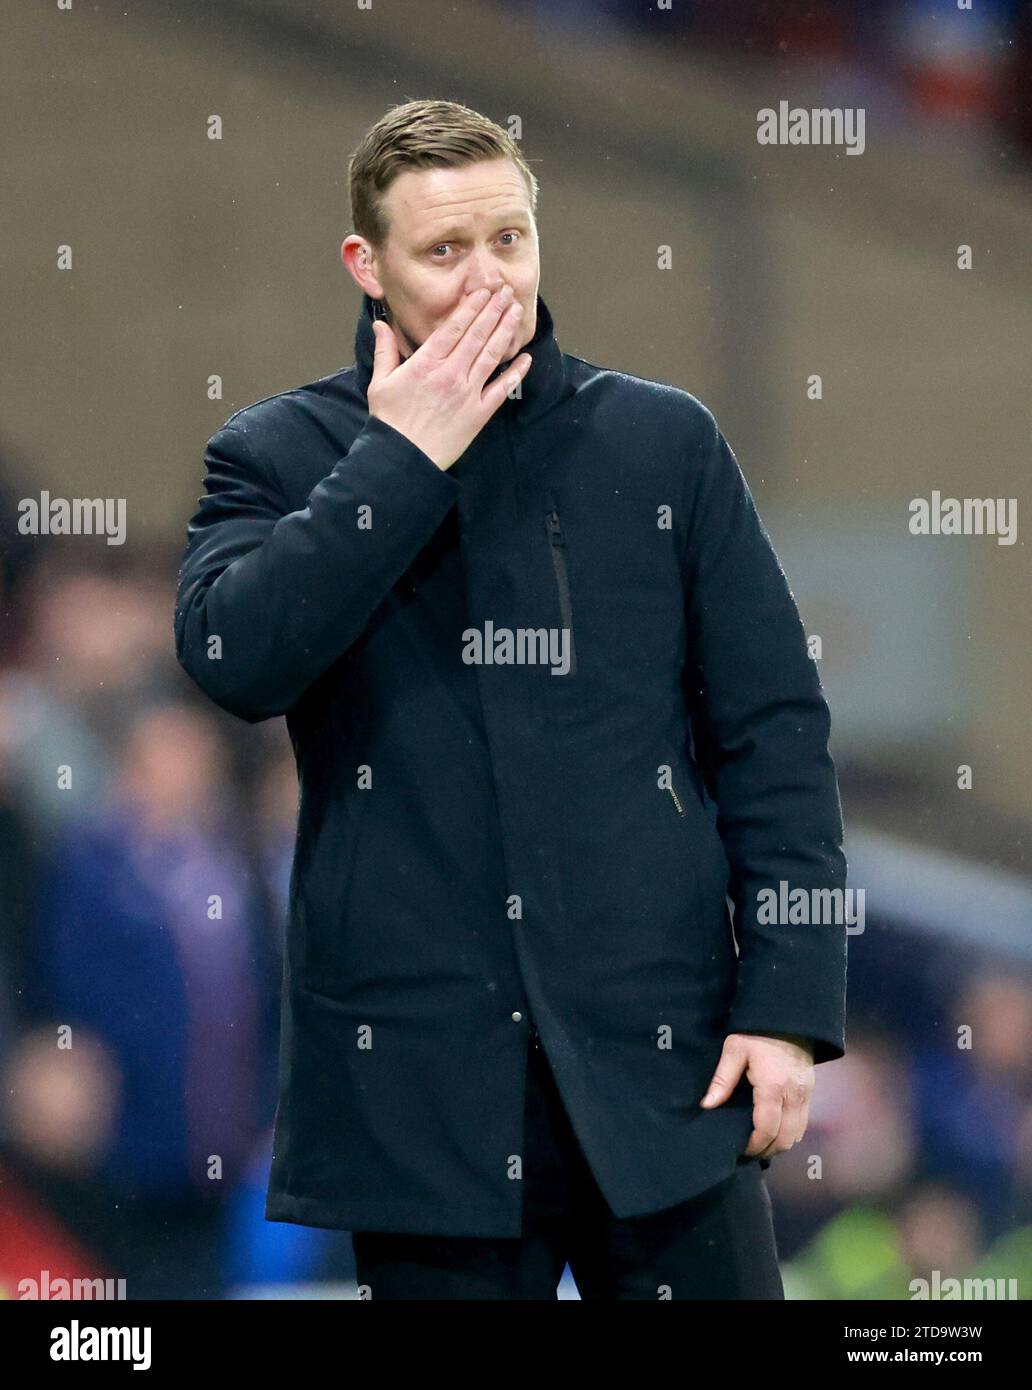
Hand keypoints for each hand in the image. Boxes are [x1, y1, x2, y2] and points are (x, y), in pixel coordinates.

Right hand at [367, 285, 532, 471]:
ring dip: (506, 331)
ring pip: (491, 355)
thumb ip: (386, 351)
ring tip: (516, 312)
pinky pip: (501, 389)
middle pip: (477, 335)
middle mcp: (450, 373)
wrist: (403, 458)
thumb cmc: (390, 422)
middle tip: (506, 292)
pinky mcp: (478, 414)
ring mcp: (467, 393)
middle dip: (494, 310)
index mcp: (426, 363)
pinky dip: (515, 373)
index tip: (484, 291)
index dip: (472, 306)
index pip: (454, 327)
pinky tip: (526, 358)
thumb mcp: (381, 382)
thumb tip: (380, 325)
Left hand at [699, 1031, 814, 1160]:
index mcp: (773, 1087)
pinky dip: (790, 1133)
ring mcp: (806, 1094)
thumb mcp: (734, 1050)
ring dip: (779, 1144)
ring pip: (797, 1134)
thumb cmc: (757, 1032)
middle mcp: (794, 1095)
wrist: (789, 1015)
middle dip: (766, 1150)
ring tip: (759, 1143)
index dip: (753, 1145)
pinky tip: (774, 1130)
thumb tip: (707, 1105)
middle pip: (785, 1139)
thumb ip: (722, 1080)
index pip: (766, 1130)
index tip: (739, 1149)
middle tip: (747, 1152)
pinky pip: (803, 1123)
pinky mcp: (810, 1091)